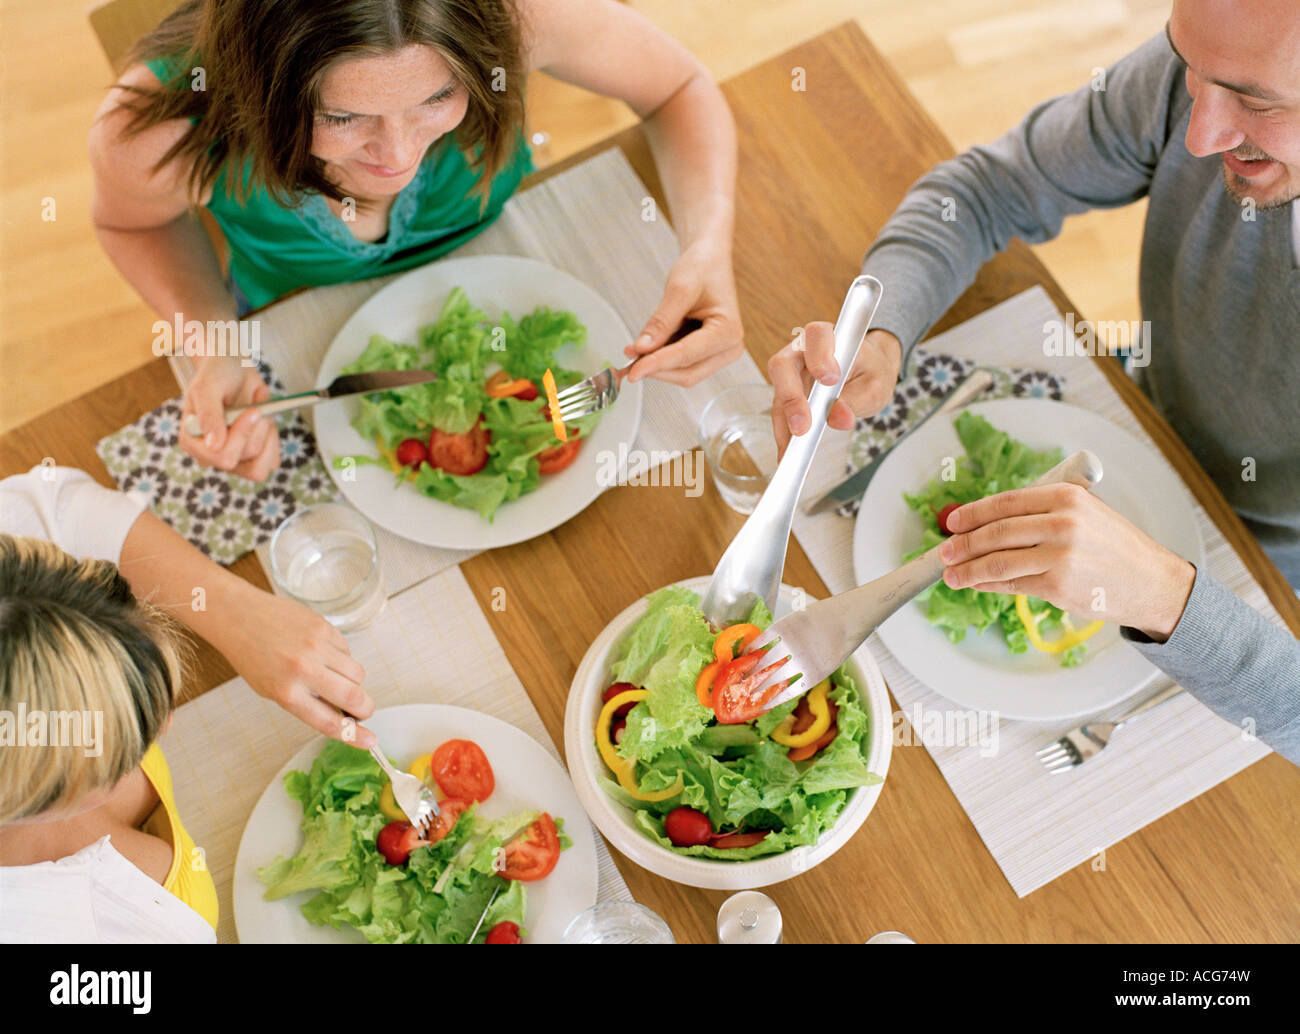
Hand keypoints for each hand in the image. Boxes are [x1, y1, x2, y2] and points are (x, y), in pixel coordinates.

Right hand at [180, 357, 279, 479]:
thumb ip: (209, 415)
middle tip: (257, 406)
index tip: (253, 410)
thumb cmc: (217, 374)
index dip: (241, 435)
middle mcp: (210, 453)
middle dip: (256, 429)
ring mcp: (232, 456)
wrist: (234, 368)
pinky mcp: (251, 454)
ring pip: (260, 457)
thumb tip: (214, 447)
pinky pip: (271, 459)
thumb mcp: (208, 387)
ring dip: (265, 427)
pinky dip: (272, 433)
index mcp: (192, 441)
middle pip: (244, 457)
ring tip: (259, 404)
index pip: (221, 457)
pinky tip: (264, 415)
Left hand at [211, 586, 375, 745]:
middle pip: (354, 697)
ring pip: (357, 674)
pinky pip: (348, 650)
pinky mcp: (325, 627)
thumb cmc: (252, 656)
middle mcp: (303, 669)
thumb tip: (341, 712)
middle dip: (365, 709)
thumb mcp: (271, 690)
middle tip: (363, 710)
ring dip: (353, 682)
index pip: (329, 722)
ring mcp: (317, 646)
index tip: (370, 742)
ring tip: (334, 676)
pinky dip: (341, 657)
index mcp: (286, 693)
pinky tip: (322, 652)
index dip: (354, 736)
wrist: (240, 616)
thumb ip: (305, 703)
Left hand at [621, 239, 743, 384]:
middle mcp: (729, 347)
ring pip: (683, 373)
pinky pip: (682, 365)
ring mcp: (720, 353)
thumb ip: (661, 321)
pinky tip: (646, 349)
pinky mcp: (708, 354)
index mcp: (728, 331)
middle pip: (687, 373)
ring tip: (634, 350)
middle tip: (628, 361)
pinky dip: (662, 360)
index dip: (658, 364)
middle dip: (657, 369)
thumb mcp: (679, 289)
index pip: (687, 354)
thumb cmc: (702, 268)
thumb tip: (642, 349)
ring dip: (657, 366)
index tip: (633, 371)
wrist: (709, 260)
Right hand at [768, 325, 900, 456]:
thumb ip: (856, 399)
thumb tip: (839, 419)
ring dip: (784, 425)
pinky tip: (788, 454)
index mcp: (829, 337)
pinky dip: (784, 436)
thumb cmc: (871, 372)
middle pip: (783, 366)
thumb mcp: (874, 386)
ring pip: (778, 395)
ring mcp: (792, 374)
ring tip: (792, 453)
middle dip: (791, 398)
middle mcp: (802, 351)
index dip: (819, 356)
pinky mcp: (788, 395)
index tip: (830, 379)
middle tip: (802, 427)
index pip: (817, 335)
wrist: (868, 374)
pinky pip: (781, 415)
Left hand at [937, 483, 1196, 641]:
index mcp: (1065, 497)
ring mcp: (1059, 556)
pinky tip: (975, 584)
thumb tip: (989, 520)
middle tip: (943, 551)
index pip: (1005, 502)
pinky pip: (1011, 585)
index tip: (952, 522)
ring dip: (967, 569)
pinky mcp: (1057, 586)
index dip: (973, 513)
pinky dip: (987, 585)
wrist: (1151, 582)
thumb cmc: (1113, 546)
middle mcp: (1061, 523)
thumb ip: (1043, 511)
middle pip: (995, 533)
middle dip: (962, 544)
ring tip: (950, 573)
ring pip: (997, 562)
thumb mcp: (1086, 512)